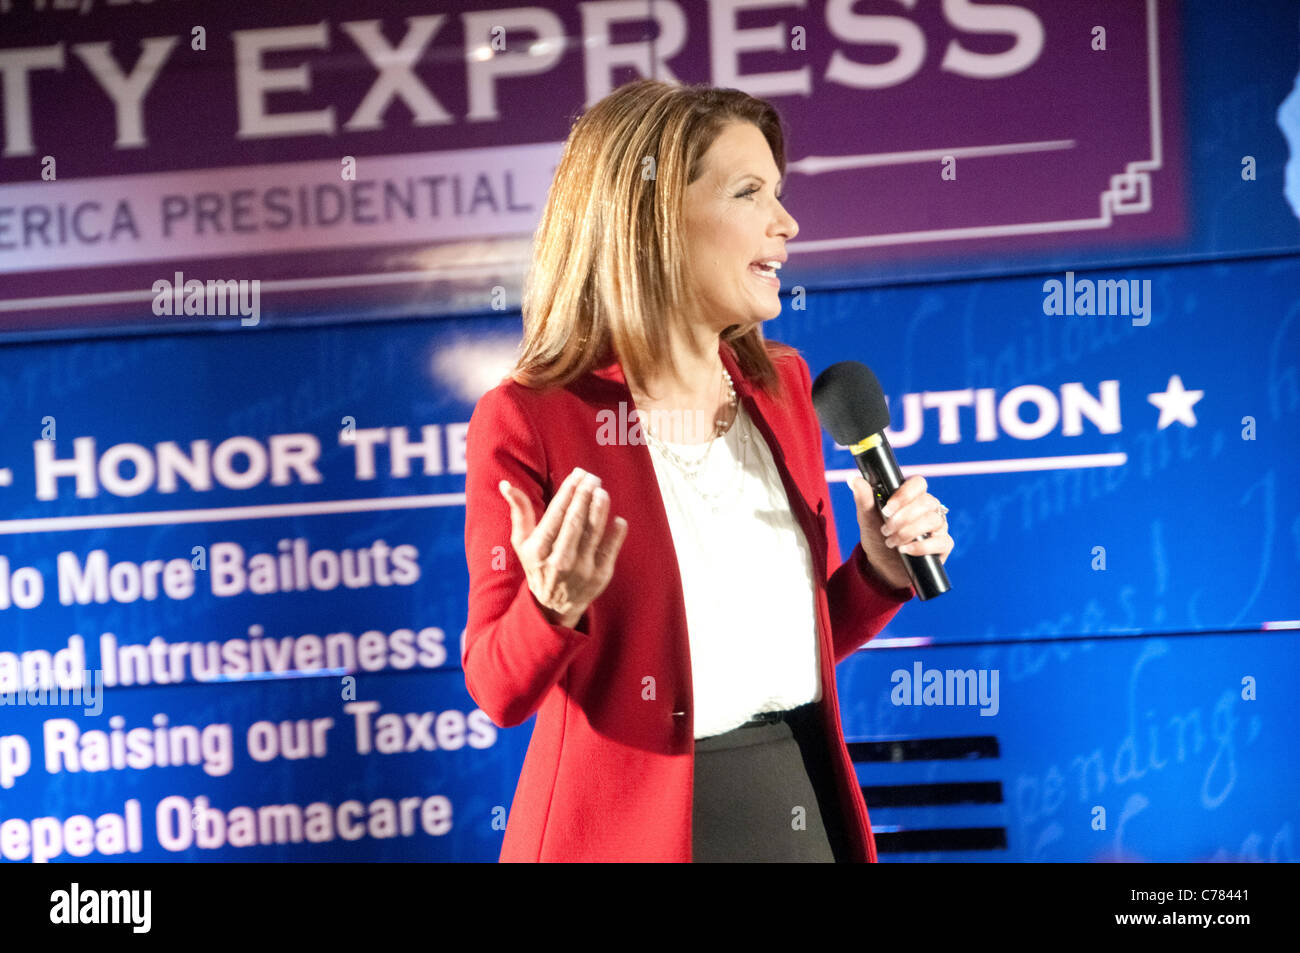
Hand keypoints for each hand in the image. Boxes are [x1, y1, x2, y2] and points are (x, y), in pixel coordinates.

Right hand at [500, 467, 627, 627]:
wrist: (553, 605)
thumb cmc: (538, 564)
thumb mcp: (522, 542)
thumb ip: (519, 512)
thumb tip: (506, 485)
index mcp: (539, 550)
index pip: (555, 516)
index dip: (568, 492)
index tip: (577, 475)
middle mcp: (560, 561)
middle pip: (575, 522)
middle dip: (584, 496)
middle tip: (592, 477)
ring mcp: (582, 570)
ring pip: (593, 533)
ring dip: (599, 509)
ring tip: (601, 491)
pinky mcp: (599, 576)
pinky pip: (610, 550)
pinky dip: (616, 534)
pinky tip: (618, 519)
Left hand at [848, 473, 952, 591]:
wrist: (882, 566)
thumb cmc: (877, 537)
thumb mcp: (867, 519)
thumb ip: (864, 499)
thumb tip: (853, 479)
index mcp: (912, 497)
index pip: (918, 483)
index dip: (904, 494)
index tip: (886, 509)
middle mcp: (928, 508)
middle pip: (926, 502)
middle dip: (902, 518)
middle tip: (885, 530)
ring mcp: (938, 526)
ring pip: (933, 520)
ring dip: (908, 532)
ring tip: (891, 542)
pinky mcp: (943, 545)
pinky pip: (942, 541)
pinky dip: (922, 547)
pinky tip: (905, 550)